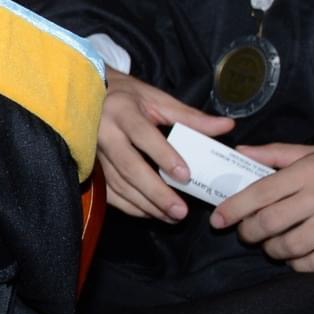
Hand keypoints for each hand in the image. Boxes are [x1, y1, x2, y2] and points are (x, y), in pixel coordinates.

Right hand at [97, 70, 235, 222]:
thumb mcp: (157, 99)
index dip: (164, 156)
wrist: (87, 96)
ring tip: (171, 217)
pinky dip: (129, 206)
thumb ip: (190, 116)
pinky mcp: (92, 166)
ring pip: (119, 184)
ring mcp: (95, 152)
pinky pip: (109, 191)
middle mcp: (105, 133)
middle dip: (156, 192)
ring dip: (145, 204)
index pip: (143, 135)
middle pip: (130, 167)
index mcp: (123, 111)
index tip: (185, 176)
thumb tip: (226, 126)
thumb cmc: (127, 96)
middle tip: (180, 212)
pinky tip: (150, 213)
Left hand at [211, 144, 313, 271]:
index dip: (233, 209)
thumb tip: (240, 151)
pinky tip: (295, 257)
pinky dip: (298, 264)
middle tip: (246, 234)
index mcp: (308, 171)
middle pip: (269, 223)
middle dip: (249, 233)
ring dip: (272, 250)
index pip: (259, 192)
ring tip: (271, 246)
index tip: (218, 220)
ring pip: (290, 246)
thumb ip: (276, 153)